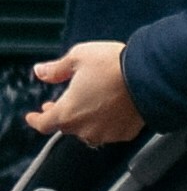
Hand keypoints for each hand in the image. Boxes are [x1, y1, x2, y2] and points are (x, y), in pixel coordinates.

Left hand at [26, 41, 142, 148]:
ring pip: (88, 130)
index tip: (33, 117)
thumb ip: (56, 69)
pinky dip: (107, 122)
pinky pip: (110, 130)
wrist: (149, 76)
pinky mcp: (125, 133)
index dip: (36, 120)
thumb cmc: (113, 65)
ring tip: (92, 104)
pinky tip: (112, 109)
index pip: (44, 124)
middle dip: (63, 114)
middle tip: (63, 103)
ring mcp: (105, 133)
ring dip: (86, 119)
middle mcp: (84, 128)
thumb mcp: (78, 57)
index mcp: (67, 112)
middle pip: (66, 126)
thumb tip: (40, 71)